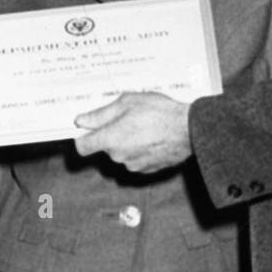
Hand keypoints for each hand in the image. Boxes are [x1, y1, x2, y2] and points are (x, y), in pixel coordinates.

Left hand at [73, 92, 192, 173]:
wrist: (189, 129)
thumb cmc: (159, 112)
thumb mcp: (127, 102)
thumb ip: (101, 114)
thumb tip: (82, 121)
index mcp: (110, 139)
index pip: (83, 147)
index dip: (82, 137)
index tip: (87, 129)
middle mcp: (119, 156)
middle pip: (105, 147)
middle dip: (111, 134)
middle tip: (127, 117)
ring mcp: (134, 165)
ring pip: (122, 153)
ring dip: (127, 141)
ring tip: (144, 125)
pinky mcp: (148, 169)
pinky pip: (137, 158)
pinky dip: (141, 150)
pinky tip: (152, 137)